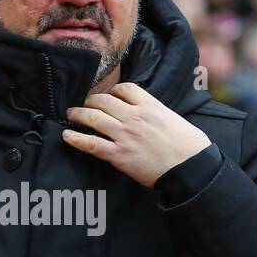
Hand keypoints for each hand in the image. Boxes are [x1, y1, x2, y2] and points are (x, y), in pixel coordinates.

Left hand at [62, 82, 211, 187]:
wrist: (190, 168)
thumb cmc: (189, 146)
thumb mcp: (174, 119)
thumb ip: (157, 113)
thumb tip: (148, 115)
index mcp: (150, 106)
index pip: (124, 89)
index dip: (113, 91)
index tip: (108, 96)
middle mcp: (135, 117)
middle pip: (104, 100)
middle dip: (91, 100)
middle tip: (84, 104)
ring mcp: (125, 135)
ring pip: (93, 118)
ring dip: (78, 114)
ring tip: (71, 114)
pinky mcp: (119, 155)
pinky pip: (91, 144)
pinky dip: (76, 139)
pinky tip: (66, 136)